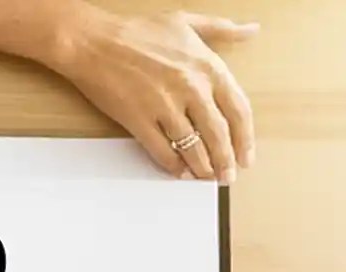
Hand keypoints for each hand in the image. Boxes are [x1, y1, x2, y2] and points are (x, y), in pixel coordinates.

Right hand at [50, 6, 258, 182]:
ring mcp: (164, 106)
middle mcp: (190, 87)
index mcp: (206, 66)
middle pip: (218, 135)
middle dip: (226, 161)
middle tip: (227, 177)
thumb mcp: (186, 21)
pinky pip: (162, 151)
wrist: (93, 41)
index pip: (238, 110)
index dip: (245, 139)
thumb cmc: (136, 30)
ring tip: (205, 177)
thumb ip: (222, 28)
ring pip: (193, 147)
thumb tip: (251, 30)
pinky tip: (179, 172)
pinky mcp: (139, 120)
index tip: (246, 156)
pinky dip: (173, 166)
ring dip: (202, 167)